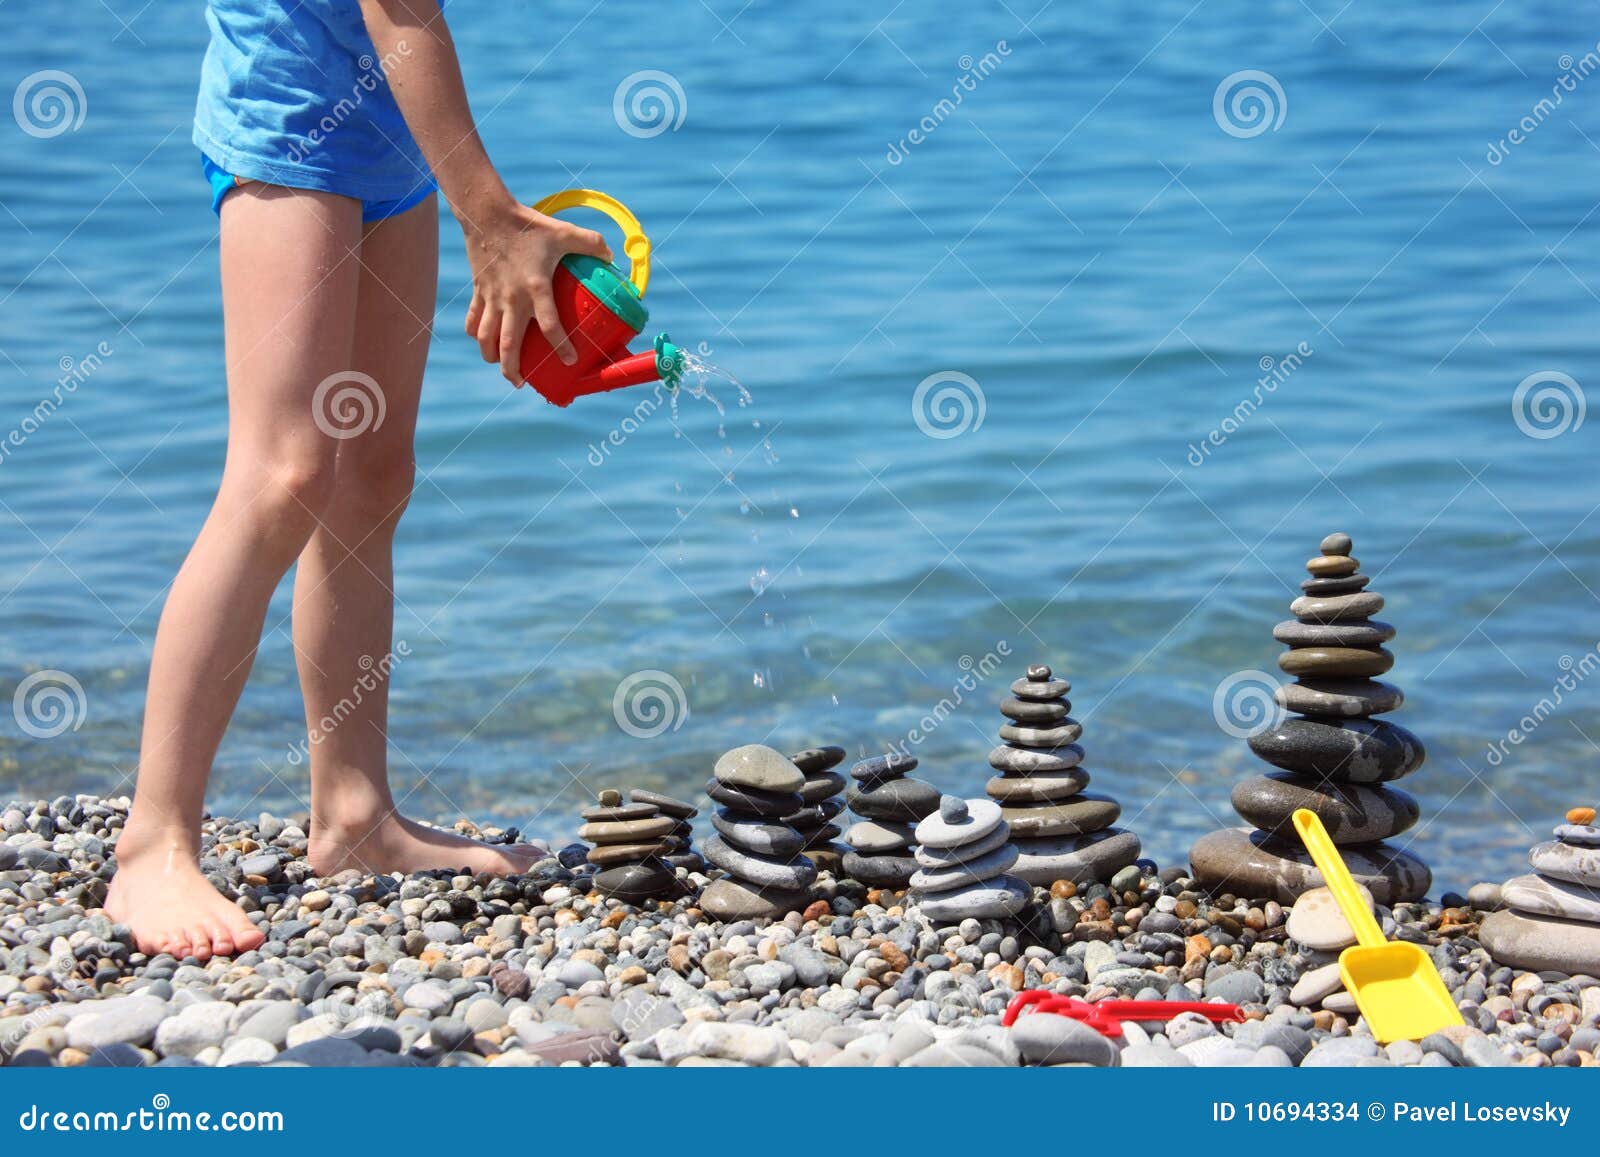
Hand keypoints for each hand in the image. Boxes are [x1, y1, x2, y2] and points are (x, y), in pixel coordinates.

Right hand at [461, 195, 613, 382]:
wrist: (487, 213)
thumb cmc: (528, 225)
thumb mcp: (564, 232)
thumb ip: (590, 243)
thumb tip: (612, 256)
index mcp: (536, 287)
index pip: (550, 325)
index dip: (561, 346)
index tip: (570, 361)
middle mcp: (512, 298)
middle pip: (509, 343)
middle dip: (513, 368)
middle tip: (522, 383)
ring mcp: (492, 296)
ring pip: (486, 337)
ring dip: (491, 356)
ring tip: (502, 369)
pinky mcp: (478, 291)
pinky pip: (473, 319)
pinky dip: (475, 332)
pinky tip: (482, 341)